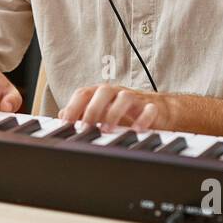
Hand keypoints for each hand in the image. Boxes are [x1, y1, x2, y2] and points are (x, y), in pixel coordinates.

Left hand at [57, 84, 171, 131]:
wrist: (161, 109)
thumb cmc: (126, 111)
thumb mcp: (102, 112)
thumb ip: (82, 113)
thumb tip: (61, 116)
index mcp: (102, 93)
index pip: (84, 93)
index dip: (73, 106)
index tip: (65, 123)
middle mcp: (117, 93)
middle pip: (103, 91)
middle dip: (91, 109)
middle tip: (84, 128)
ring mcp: (136, 99)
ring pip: (125, 97)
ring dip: (114, 112)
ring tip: (107, 130)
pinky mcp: (154, 108)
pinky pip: (150, 110)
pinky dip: (143, 119)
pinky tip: (136, 130)